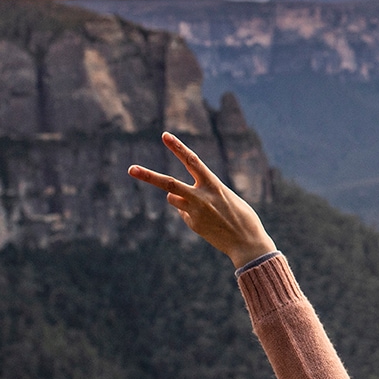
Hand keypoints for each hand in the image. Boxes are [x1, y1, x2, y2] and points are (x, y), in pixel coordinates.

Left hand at [129, 132, 276, 268]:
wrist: (247, 243)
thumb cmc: (241, 216)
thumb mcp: (224, 196)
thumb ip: (201, 192)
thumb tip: (174, 198)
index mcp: (214, 184)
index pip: (192, 161)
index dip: (178, 147)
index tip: (165, 136)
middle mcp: (201, 197)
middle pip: (169, 183)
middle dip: (148, 176)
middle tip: (131, 169)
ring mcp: (195, 212)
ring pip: (173, 198)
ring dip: (179, 198)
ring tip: (205, 208)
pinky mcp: (192, 225)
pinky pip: (184, 213)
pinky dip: (191, 214)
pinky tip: (208, 222)